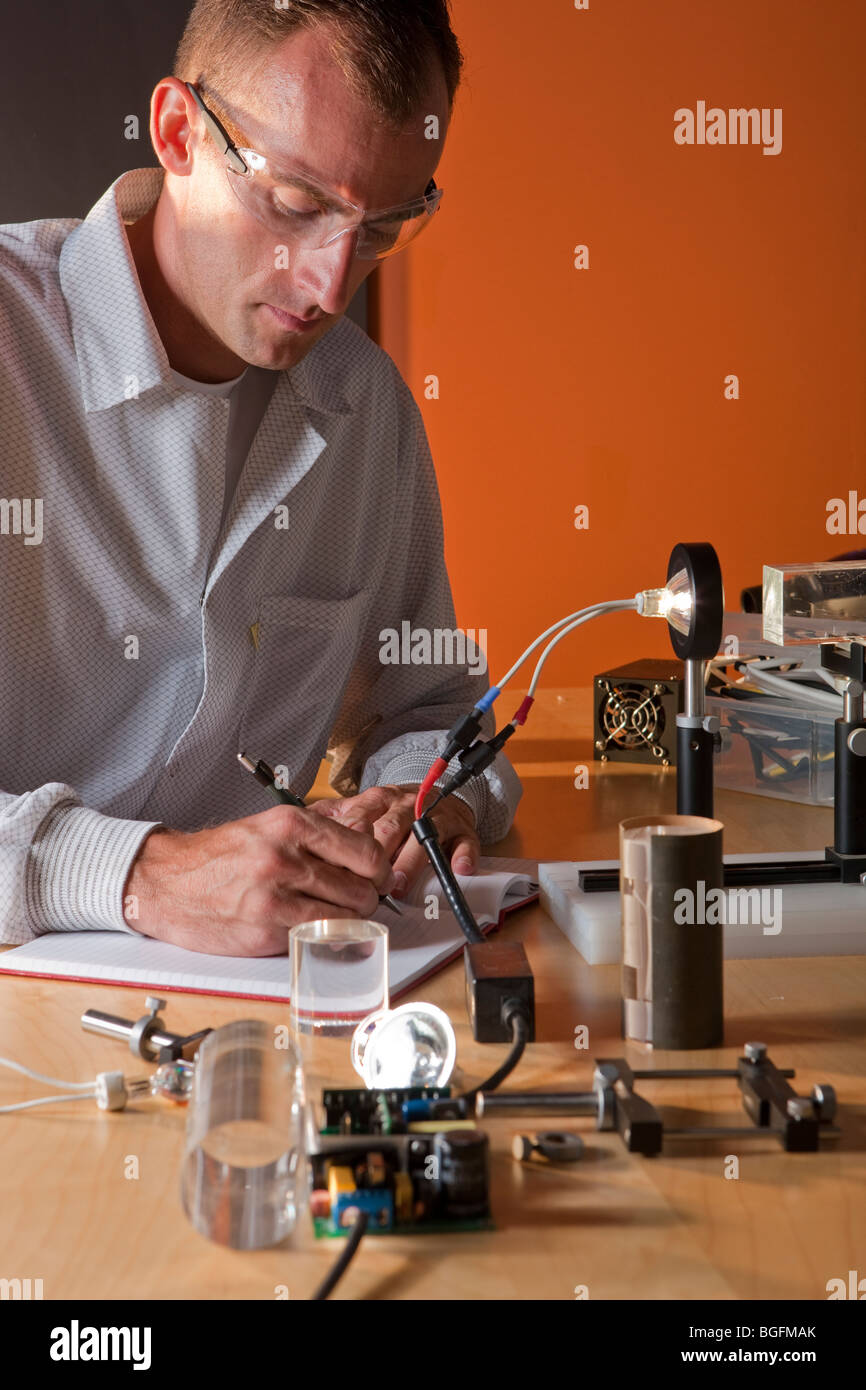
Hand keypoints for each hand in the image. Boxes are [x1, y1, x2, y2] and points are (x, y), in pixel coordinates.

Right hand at [123, 804, 398, 955]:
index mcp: (290, 824)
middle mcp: (284, 857)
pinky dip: (320, 938)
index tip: (377, 878)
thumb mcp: (268, 826)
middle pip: (361, 888)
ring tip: (333, 915)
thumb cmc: (219, 856)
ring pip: (344, 917)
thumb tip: (367, 847)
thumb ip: (316, 834)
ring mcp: (274, 897)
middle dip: (365, 899)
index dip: (378, 870)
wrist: (165, 882)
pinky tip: (309, 929)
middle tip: (355, 901)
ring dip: (347, 921)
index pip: (365, 851)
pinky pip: (314, 939)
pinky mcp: (264, 931)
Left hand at [308, 784, 479, 901]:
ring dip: (412, 861)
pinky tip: (457, 870)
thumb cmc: (391, 814)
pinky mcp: (462, 832)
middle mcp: (404, 806)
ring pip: (423, 836)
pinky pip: (465, 843)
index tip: (335, 874)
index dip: (346, 851)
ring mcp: (435, 818)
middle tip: (367, 887)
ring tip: (401, 885)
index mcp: (375, 801)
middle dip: (378, 859)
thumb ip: (332, 824)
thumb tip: (298, 841)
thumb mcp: (359, 812)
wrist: (438, 796)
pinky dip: (462, 857)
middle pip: (389, 829)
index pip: (357, 821)